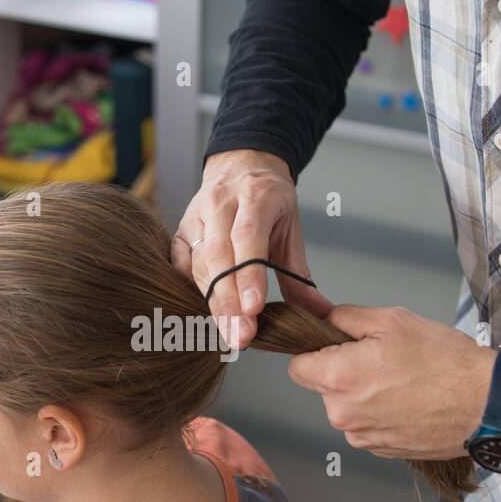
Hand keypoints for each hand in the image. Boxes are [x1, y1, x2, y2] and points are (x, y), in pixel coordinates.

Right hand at [171, 149, 332, 346]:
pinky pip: (183, 268)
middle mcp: (220, 203)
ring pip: (199, 265)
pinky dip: (196, 293)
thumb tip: (320, 315)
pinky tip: (210, 315)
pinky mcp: (180, 233)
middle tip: (242, 335)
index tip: (254, 307)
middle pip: (219, 257)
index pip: (248, 237)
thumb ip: (300, 275)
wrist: (240, 166)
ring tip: (231, 333)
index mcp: (256, 195)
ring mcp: (196, 217)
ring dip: (214, 303)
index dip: (249, 274)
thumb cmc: (268, 200)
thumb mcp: (292, 228)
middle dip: (229, 301)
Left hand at [288, 305, 494, 459]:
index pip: (297, 367)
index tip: (337, 347)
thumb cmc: (446, 363)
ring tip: (404, 381)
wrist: (486, 403)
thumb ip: (346, 318)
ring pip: (348, 408)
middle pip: (324, 388)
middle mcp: (344, 414)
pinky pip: (369, 426)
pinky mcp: (382, 450)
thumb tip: (325, 319)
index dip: (315, 352)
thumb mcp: (393, 321)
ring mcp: (363, 437)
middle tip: (384, 359)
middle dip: (345, 372)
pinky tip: (410, 401)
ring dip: (366, 394)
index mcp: (339, 378)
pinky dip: (383, 414)